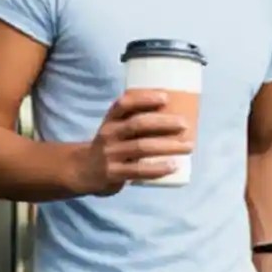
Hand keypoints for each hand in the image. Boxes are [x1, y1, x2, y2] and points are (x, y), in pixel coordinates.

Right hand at [72, 90, 191, 195]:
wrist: (83, 171)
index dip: (144, 99)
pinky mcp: (114, 173)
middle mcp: (109, 134)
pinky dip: (158, 168)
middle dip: (163, 123)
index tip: (166, 97)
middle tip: (184, 124)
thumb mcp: (115, 128)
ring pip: (142, 147)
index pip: (124, 104)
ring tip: (188, 146)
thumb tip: (174, 114)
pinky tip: (174, 166)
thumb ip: (135, 120)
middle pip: (137, 124)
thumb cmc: (110, 145)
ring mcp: (110, 154)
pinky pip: (138, 171)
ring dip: (168, 146)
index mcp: (110, 120)